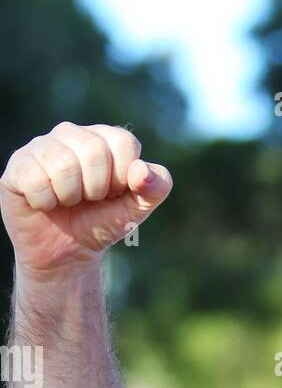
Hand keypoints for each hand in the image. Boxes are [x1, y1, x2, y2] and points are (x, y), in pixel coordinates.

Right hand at [0, 121, 171, 275]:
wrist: (66, 253)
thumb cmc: (101, 223)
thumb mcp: (137, 209)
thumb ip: (156, 188)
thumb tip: (141, 170)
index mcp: (104, 138)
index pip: (124, 142)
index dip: (122, 178)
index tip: (112, 193)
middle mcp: (72, 134)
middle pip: (94, 150)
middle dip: (96, 189)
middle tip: (88, 200)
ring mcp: (42, 146)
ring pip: (63, 164)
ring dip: (70, 197)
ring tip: (66, 202)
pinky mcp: (18, 165)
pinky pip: (35, 179)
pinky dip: (45, 202)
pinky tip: (45, 203)